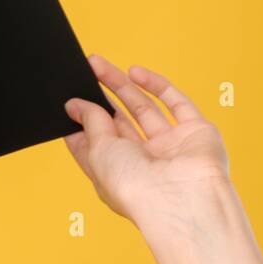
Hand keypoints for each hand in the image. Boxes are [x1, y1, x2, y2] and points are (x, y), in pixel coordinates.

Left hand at [62, 54, 231, 229]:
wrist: (180, 200)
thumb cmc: (133, 187)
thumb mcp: (97, 151)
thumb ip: (90, 123)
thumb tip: (75, 104)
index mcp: (116, 173)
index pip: (94, 144)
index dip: (80, 122)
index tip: (66, 101)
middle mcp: (143, 160)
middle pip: (118, 121)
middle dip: (100, 96)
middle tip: (83, 71)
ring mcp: (170, 146)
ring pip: (143, 107)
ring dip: (120, 84)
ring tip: (96, 64)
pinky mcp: (196, 132)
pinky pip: (176, 103)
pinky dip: (156, 85)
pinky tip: (134, 72)